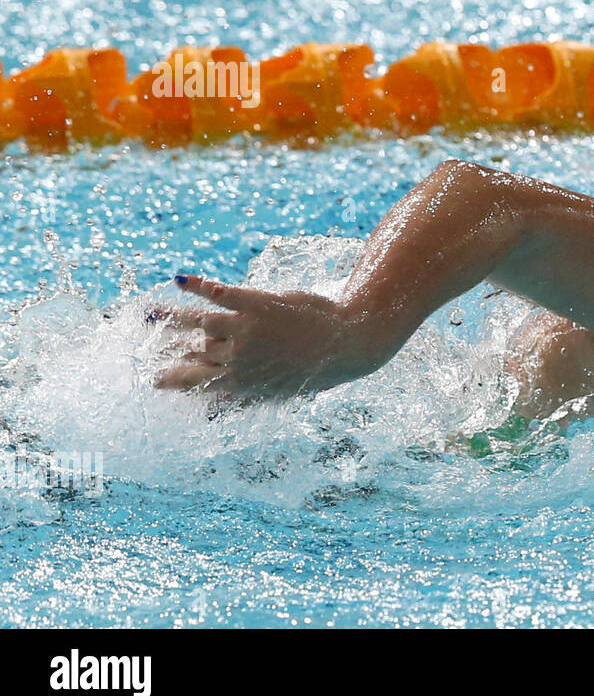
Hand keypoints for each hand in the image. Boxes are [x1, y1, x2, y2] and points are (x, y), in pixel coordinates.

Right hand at [150, 275, 376, 398]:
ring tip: (150, 313)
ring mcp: (246, 329)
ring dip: (172, 317)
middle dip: (165, 346)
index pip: (195, 381)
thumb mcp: (277, 392)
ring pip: (200, 323)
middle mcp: (238, 357)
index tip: (153, 379)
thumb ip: (241, 400)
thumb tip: (212, 414)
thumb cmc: (315, 369)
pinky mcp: (258, 303)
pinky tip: (180, 280)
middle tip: (143, 341)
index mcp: (241, 381)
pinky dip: (199, 287)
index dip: (172, 379)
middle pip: (192, 349)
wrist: (348, 343)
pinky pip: (221, 294)